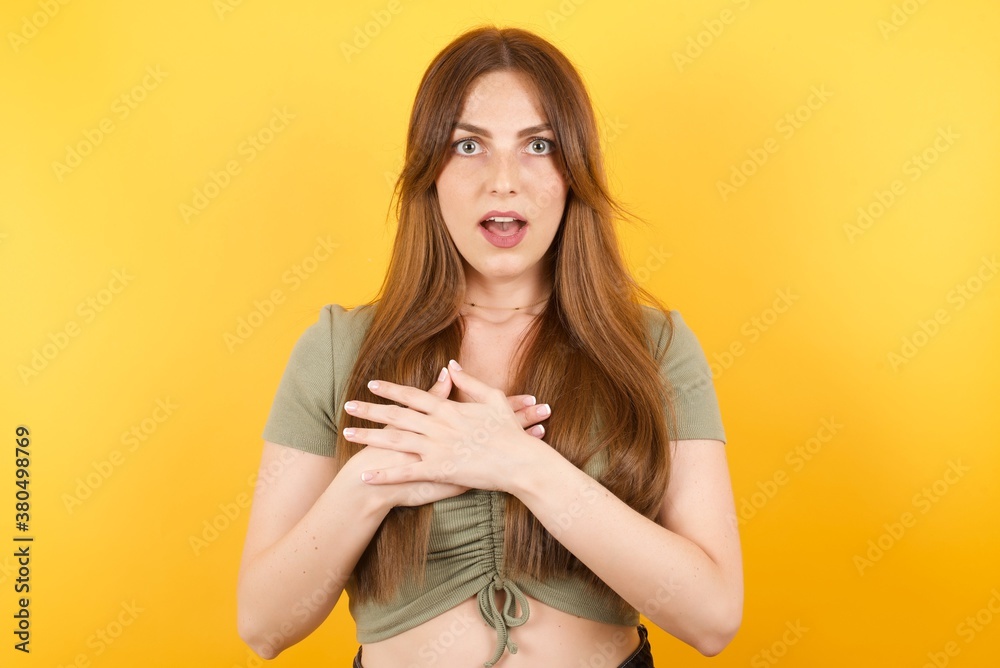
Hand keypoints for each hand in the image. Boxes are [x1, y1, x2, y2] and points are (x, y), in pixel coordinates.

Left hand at [342, 360, 551, 491]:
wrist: (521, 461)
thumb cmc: (510, 431)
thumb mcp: (493, 398)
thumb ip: (469, 382)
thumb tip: (451, 365)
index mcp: (448, 409)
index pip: (412, 395)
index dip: (390, 390)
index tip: (371, 385)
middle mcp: (437, 426)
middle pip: (396, 416)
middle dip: (370, 411)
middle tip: (347, 407)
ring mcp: (436, 448)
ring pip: (395, 441)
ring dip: (369, 438)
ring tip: (347, 435)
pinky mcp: (439, 470)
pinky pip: (406, 473)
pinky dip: (384, 474)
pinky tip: (365, 476)